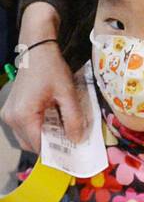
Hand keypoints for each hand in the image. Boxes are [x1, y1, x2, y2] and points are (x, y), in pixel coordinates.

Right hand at [1, 4, 84, 151]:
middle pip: (32, 144)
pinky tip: (52, 117)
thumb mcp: (67, 93)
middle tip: (71, 139)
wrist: (36, 49)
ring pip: (28, 137)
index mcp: (23, 116)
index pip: (39, 146)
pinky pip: (24, 127)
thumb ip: (73, 118)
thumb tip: (78, 141)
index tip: (72, 153)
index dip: (56, 151)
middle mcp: (11, 119)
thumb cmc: (51, 68)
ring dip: (45, 135)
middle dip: (52, 144)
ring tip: (63, 126)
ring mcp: (8, 115)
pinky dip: (38, 127)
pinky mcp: (10, 110)